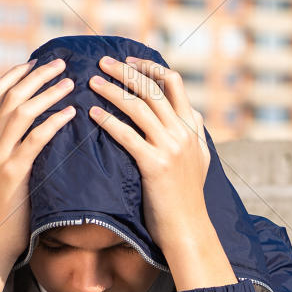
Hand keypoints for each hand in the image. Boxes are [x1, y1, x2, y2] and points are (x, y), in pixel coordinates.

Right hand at [0, 57, 75, 270]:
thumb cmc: (7, 207)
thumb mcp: (5, 170)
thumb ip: (13, 148)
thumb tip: (35, 128)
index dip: (16, 73)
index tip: (37, 61)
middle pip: (10, 95)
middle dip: (36, 75)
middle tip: (61, 64)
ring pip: (21, 111)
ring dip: (48, 93)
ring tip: (70, 83)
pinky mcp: (12, 173)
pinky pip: (35, 139)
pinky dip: (53, 122)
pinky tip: (70, 114)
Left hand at [86, 55, 212, 254]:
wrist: (188, 229)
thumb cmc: (187, 199)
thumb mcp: (199, 160)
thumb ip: (194, 135)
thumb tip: (190, 115)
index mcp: (192, 126)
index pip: (173, 82)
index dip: (150, 67)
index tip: (129, 61)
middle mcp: (183, 132)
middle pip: (152, 88)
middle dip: (126, 71)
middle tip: (103, 62)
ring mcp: (170, 147)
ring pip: (139, 106)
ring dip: (113, 90)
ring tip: (92, 82)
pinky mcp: (155, 165)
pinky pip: (127, 135)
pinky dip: (108, 120)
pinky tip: (92, 114)